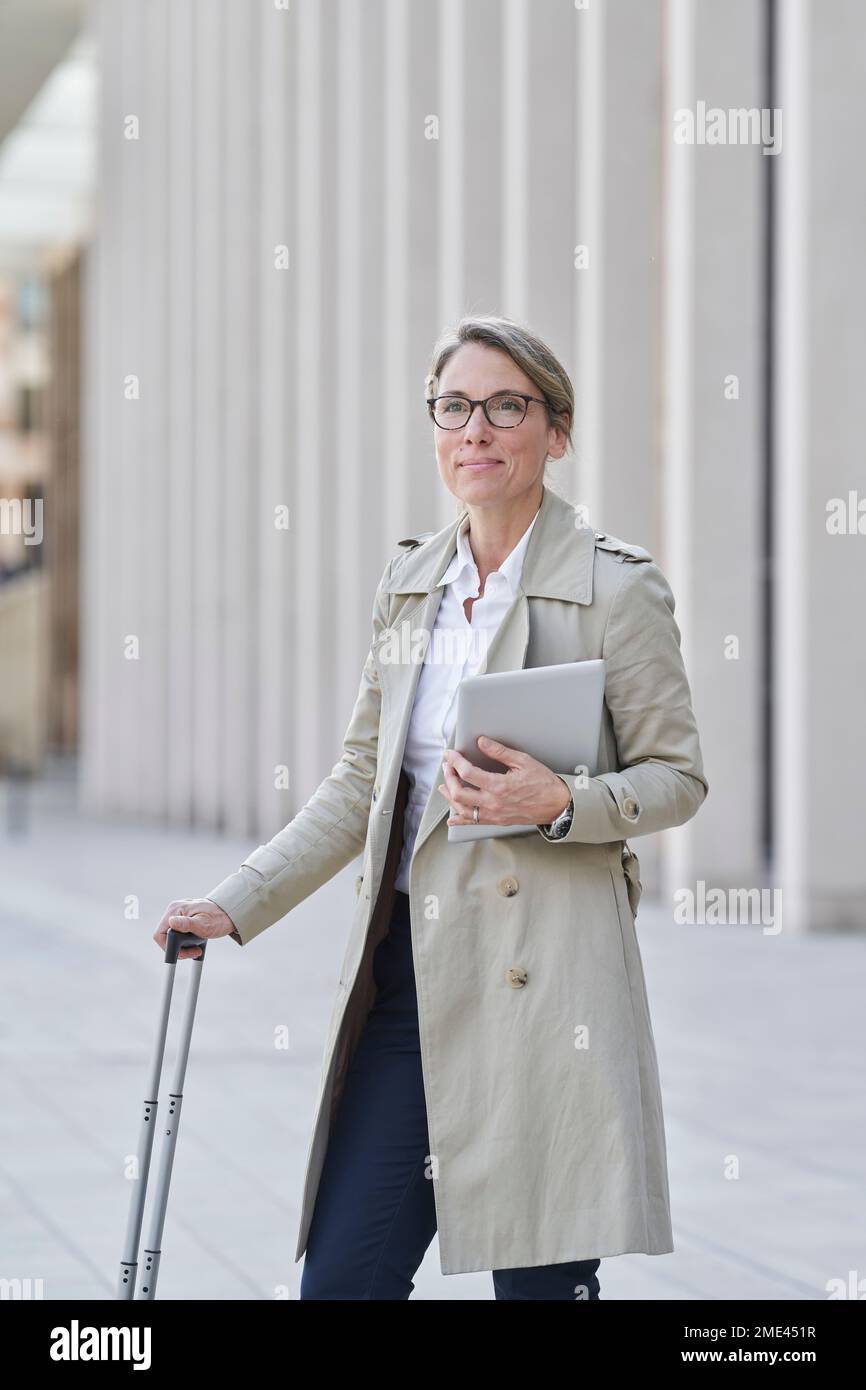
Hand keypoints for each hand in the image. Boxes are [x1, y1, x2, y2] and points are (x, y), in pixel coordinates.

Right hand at [153, 898, 237, 958]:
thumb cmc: (219, 918)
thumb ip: (187, 924)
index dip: (168, 947)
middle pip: (165, 936)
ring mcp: (179, 914)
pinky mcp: (184, 919)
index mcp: (175, 910)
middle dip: (177, 948)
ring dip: (182, 946)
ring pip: (171, 937)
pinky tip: (196, 945)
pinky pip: (178, 934)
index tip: (184, 953)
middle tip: (194, 952)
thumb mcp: (204, 924)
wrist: (230, 913)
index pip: (159, 934)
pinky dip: (185, 942)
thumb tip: (172, 922)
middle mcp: (174, 910)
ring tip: (197, 948)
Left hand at [437, 736, 571, 826]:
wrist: (557, 805)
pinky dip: (460, 819)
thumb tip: (482, 742)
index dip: (455, 761)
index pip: (467, 773)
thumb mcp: (523, 761)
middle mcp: (493, 803)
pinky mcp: (497, 821)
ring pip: (462, 809)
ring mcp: (494, 814)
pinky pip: (473, 822)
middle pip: (459, 793)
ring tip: (445, 785)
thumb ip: (499, 752)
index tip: (450, 754)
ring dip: (450, 797)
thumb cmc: (543, 783)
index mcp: (499, 786)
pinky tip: (452, 817)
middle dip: (449, 778)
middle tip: (448, 767)